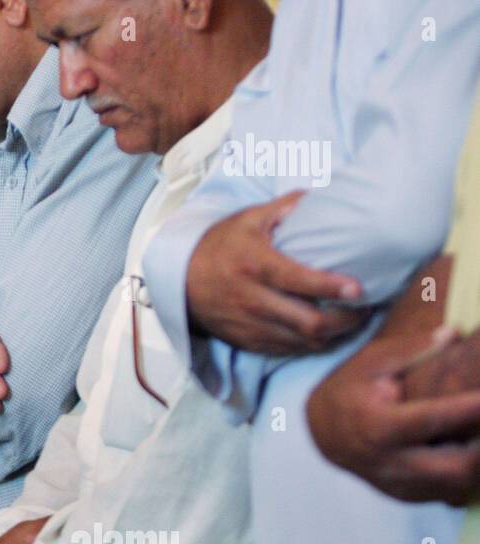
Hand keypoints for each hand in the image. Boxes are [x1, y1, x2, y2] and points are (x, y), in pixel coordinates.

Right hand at [185, 191, 368, 354]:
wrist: (179, 279)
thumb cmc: (218, 246)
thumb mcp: (248, 219)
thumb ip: (286, 207)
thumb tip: (322, 193)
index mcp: (254, 265)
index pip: (298, 280)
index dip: (332, 287)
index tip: (359, 288)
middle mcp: (252, 298)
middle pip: (309, 322)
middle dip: (345, 320)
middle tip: (364, 308)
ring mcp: (249, 324)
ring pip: (303, 342)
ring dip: (334, 335)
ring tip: (352, 321)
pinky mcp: (247, 340)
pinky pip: (288, 351)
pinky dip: (312, 344)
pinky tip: (326, 332)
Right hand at [308, 326, 479, 505]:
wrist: (324, 431)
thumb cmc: (351, 389)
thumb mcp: (372, 363)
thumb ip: (413, 350)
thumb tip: (454, 334)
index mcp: (376, 426)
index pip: (432, 420)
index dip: (469, 409)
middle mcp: (387, 462)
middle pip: (455, 467)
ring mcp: (397, 485)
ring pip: (457, 486)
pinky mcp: (407, 496)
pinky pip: (450, 494)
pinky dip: (470, 475)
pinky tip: (473, 450)